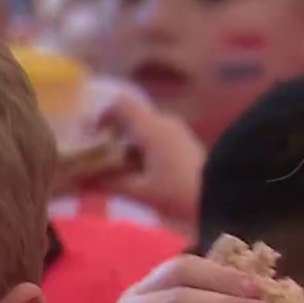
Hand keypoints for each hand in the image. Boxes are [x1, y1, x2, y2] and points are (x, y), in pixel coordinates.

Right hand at [83, 78, 204, 230]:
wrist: (224, 199)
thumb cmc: (179, 193)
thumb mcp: (141, 191)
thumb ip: (108, 183)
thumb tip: (79, 181)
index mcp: (151, 127)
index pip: (119, 103)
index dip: (99, 116)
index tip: (88, 138)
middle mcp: (164, 122)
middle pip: (129, 118)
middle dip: (110, 136)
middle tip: (95, 158)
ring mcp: (176, 132)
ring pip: (142, 130)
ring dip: (126, 146)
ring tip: (114, 171)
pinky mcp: (184, 145)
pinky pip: (156, 140)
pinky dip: (141, 152)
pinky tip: (137, 175)